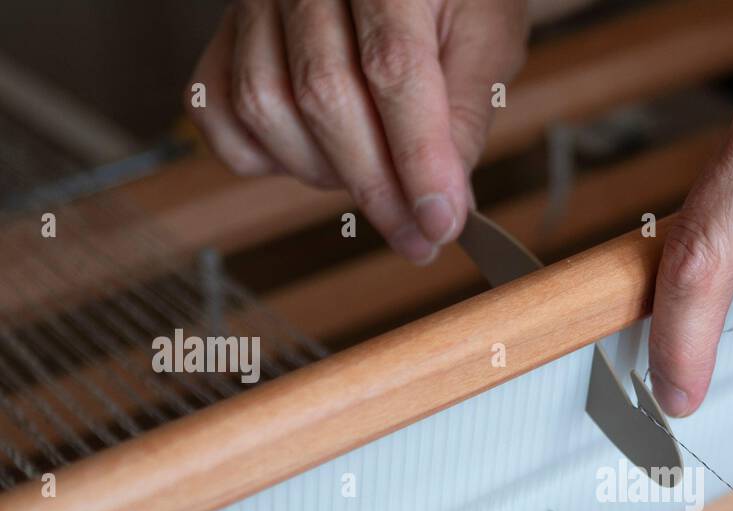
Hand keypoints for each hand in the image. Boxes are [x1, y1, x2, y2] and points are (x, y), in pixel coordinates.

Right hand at [189, 0, 528, 262]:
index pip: (392, 66)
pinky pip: (215, 109)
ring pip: (264, 106)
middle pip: (322, 94)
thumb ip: (464, 114)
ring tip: (374, 179)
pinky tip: (314, 160)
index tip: (439, 221)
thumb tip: (443, 204)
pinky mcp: (225, 34)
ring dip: (322, 170)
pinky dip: (259, 156)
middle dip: (375, 185)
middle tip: (417, 235)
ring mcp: (254, 1)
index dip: (417, 157)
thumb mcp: (485, 37)